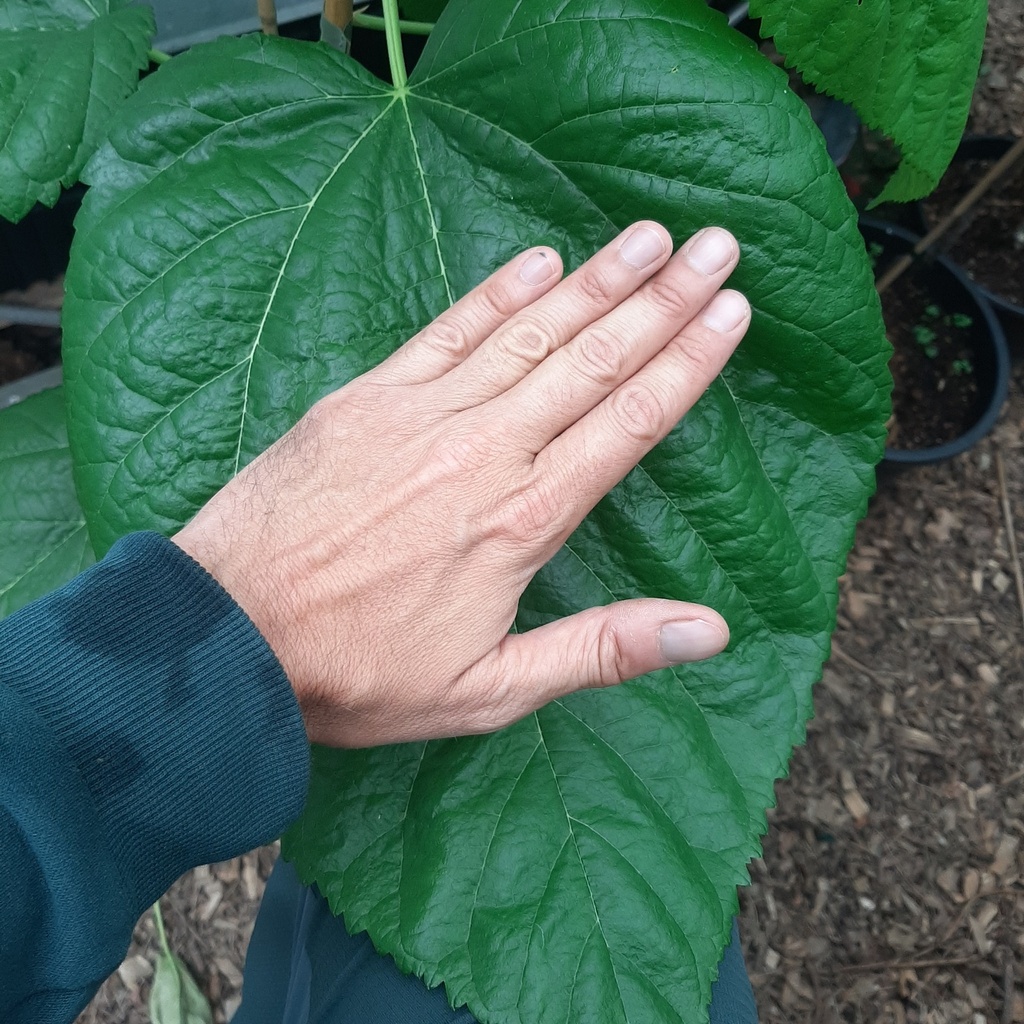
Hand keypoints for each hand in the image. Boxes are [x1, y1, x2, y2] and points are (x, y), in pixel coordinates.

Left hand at [172, 222, 749, 746]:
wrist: (228, 634)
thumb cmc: (359, 671)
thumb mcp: (490, 690)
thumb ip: (601, 649)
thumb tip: (710, 629)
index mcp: (524, 519)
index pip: (628, 422)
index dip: (687, 362)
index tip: (732, 310)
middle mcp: (484, 449)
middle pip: (592, 360)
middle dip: (663, 298)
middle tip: (716, 242)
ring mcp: (422, 413)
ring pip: (528, 332)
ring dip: (595, 278)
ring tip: (650, 234)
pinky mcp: (366, 397)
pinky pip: (446, 330)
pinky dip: (496, 292)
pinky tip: (539, 258)